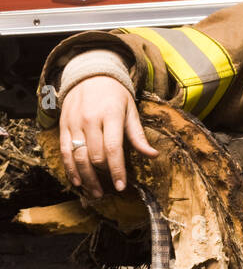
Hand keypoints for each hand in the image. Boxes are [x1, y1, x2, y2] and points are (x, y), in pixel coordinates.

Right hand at [58, 76, 157, 198]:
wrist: (89, 76)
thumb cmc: (115, 95)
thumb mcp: (131, 111)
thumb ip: (138, 135)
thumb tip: (153, 155)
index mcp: (111, 115)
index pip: (113, 148)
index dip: (117, 170)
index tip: (121, 186)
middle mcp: (90, 120)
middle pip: (94, 156)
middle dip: (103, 176)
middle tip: (111, 190)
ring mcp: (74, 124)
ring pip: (77, 157)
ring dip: (86, 178)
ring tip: (95, 192)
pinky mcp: (63, 126)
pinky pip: (64, 151)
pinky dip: (69, 168)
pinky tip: (77, 181)